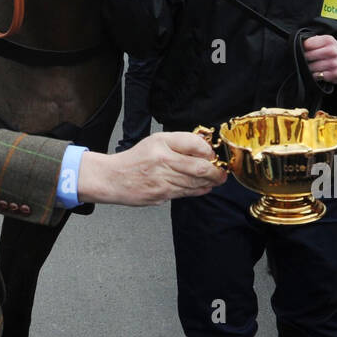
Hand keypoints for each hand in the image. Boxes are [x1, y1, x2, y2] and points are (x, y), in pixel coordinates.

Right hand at [77, 133, 225, 205]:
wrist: (113, 178)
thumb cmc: (136, 159)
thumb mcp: (156, 141)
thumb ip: (179, 142)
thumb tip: (204, 147)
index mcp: (161, 142)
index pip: (194, 143)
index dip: (208, 150)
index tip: (212, 154)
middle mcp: (162, 159)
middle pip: (199, 167)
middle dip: (216, 172)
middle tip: (222, 172)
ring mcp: (162, 179)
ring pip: (195, 182)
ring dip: (210, 182)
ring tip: (216, 180)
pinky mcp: (161, 194)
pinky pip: (186, 193)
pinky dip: (198, 190)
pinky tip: (203, 187)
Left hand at [302, 34, 336, 83]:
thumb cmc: (331, 50)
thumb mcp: (325, 41)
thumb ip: (313, 41)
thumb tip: (298, 44)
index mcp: (328, 40)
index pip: (307, 44)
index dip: (302, 48)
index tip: (302, 50)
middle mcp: (333, 51)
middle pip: (309, 55)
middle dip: (304, 59)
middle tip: (305, 60)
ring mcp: (335, 63)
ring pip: (312, 67)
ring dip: (308, 68)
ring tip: (310, 66)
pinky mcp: (336, 74)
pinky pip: (318, 76)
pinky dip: (315, 76)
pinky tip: (317, 72)